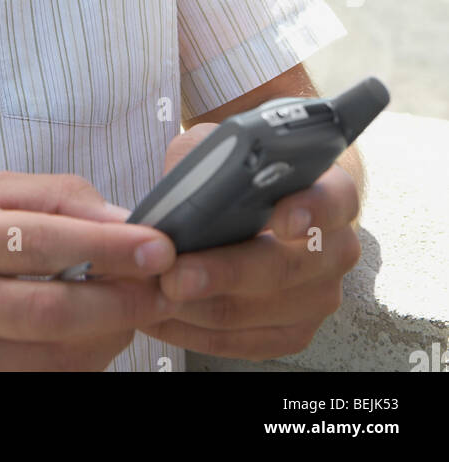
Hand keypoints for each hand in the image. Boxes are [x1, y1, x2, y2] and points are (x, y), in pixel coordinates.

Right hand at [0, 172, 177, 370]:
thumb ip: (55, 196)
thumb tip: (120, 219)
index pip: (36, 241)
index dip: (104, 246)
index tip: (157, 245)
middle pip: (49, 311)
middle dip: (120, 300)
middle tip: (165, 286)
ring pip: (52, 358)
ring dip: (110, 335)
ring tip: (135, 308)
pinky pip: (42, 383)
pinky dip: (83, 361)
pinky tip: (99, 334)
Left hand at [143, 123, 361, 360]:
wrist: (254, 206)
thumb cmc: (238, 172)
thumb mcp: (223, 145)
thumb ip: (208, 159)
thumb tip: (180, 196)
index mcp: (332, 194)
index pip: (333, 200)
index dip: (311, 210)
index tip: (281, 219)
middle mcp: (336, 250)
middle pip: (284, 268)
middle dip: (225, 273)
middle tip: (175, 275)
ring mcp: (319, 297)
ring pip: (255, 312)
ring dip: (197, 308)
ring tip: (152, 294)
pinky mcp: (292, 332)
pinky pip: (240, 343)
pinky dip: (194, 332)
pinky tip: (159, 316)